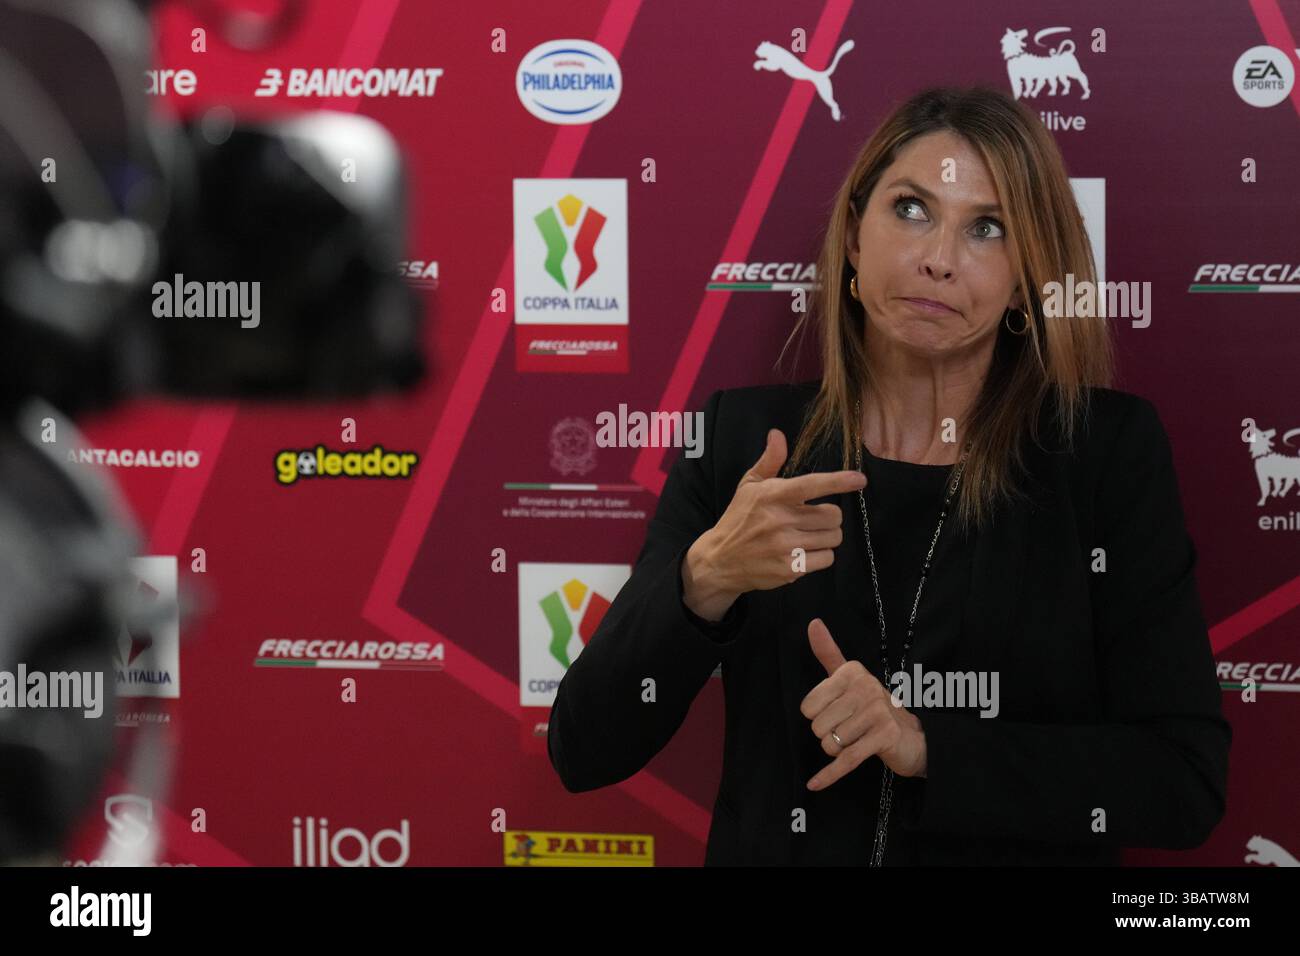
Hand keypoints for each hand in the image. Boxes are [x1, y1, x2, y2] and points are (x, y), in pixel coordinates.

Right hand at [688, 428, 866, 606]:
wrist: (720, 560)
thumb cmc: (739, 519)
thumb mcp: (748, 486)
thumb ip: (769, 461)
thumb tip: (777, 434)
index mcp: (772, 495)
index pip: (811, 485)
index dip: (838, 481)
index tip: (860, 479)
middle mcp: (779, 520)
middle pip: (833, 515)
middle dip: (829, 516)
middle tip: (813, 518)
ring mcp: (785, 546)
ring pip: (834, 537)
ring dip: (827, 536)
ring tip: (808, 536)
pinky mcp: (790, 569)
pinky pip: (827, 559)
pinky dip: (821, 556)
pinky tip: (805, 552)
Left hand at [799, 618, 926, 788]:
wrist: (914, 736)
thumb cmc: (873, 707)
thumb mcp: (851, 678)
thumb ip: (829, 653)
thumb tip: (812, 623)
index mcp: (852, 672)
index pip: (808, 706)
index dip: (817, 717)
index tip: (837, 713)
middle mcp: (865, 687)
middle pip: (818, 726)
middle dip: (829, 735)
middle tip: (850, 730)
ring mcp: (876, 712)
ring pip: (831, 744)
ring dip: (839, 749)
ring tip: (857, 740)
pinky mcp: (883, 736)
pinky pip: (846, 759)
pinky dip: (829, 774)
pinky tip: (815, 783)